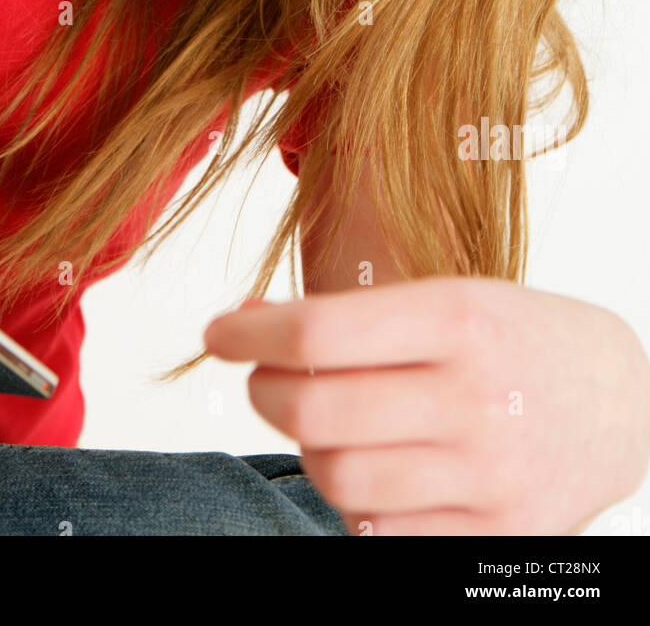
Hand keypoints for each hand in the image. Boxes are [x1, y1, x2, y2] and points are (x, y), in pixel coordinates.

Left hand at [203, 276, 649, 534]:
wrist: (623, 401)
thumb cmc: (517, 337)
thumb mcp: (449, 296)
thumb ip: (353, 314)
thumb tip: (246, 321)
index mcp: (460, 319)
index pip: (319, 331)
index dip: (249, 334)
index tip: (219, 331)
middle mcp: (474, 397)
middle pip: (316, 409)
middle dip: (263, 391)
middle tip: (260, 377)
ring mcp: (487, 473)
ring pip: (338, 476)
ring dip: (304, 448)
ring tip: (318, 421)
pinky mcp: (495, 533)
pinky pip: (379, 531)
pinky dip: (352, 501)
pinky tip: (364, 465)